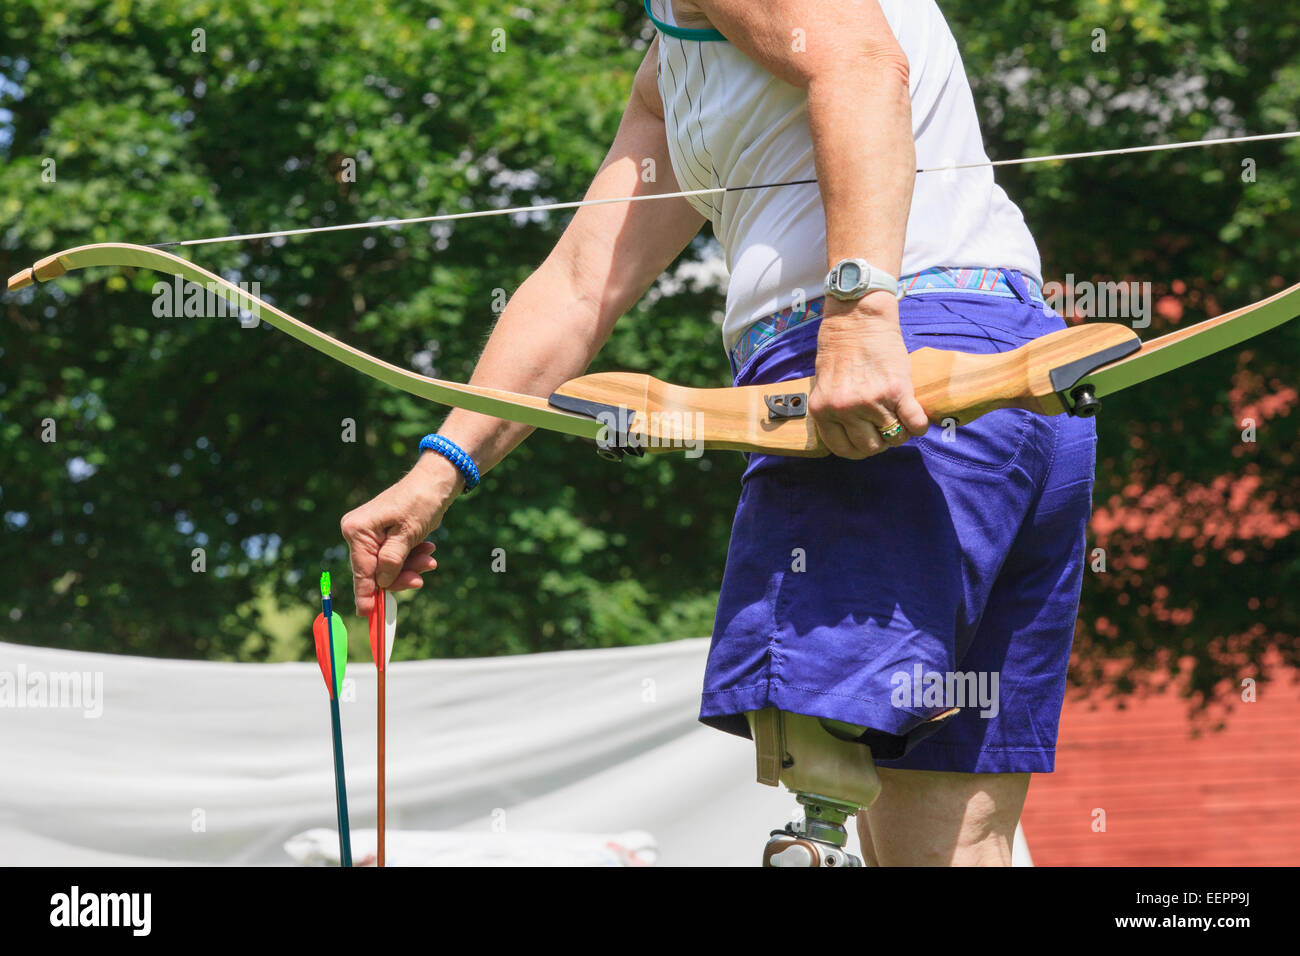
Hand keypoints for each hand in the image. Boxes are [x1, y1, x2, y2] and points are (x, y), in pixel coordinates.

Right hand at [340, 453, 461, 614]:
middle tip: (422, 577)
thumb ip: (392, 562)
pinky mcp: (386, 535)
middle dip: (400, 576)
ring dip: (411, 566)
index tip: (367, 615)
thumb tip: (381, 584)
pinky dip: (411, 558)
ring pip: (388, 566)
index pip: (361, 570)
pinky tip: (427, 550)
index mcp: (357, 529)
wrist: (437, 481)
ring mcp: (372, 534)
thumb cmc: (421, 502)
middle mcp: (359, 532)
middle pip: (375, 570)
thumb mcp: (408, 535)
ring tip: (430, 559)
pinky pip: (396, 556)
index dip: (366, 594)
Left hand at [809, 291, 929, 458]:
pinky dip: (919, 425)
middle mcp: (845, 409)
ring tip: (900, 416)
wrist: (858, 316)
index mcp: (823, 410)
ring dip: (901, 431)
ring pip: (894, 437)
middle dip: (881, 440)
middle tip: (886, 425)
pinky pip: (914, 423)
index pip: (844, 450)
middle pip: (871, 447)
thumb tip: (856, 436)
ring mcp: (871, 401)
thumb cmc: (841, 348)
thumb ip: (835, 410)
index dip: (860, 448)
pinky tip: (916, 417)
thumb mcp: (826, 384)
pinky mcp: (897, 390)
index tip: (868, 438)